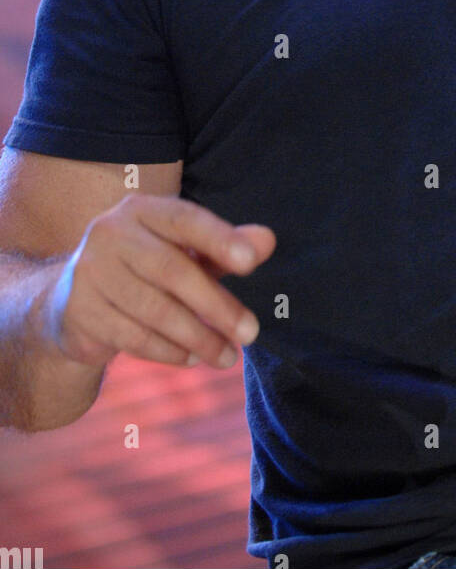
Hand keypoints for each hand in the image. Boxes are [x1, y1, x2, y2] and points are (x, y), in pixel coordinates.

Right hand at [42, 193, 275, 370]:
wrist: (74, 300)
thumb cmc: (146, 269)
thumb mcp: (186, 251)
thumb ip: (226, 246)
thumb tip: (267, 241)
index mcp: (141, 209)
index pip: (185, 219)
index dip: (219, 238)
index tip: (251, 263)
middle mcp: (111, 233)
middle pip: (171, 270)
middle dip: (216, 305)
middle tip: (251, 333)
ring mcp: (90, 272)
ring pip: (153, 309)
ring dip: (197, 338)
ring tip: (227, 356)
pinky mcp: (80, 311)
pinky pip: (132, 336)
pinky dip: (168, 351)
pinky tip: (191, 359)